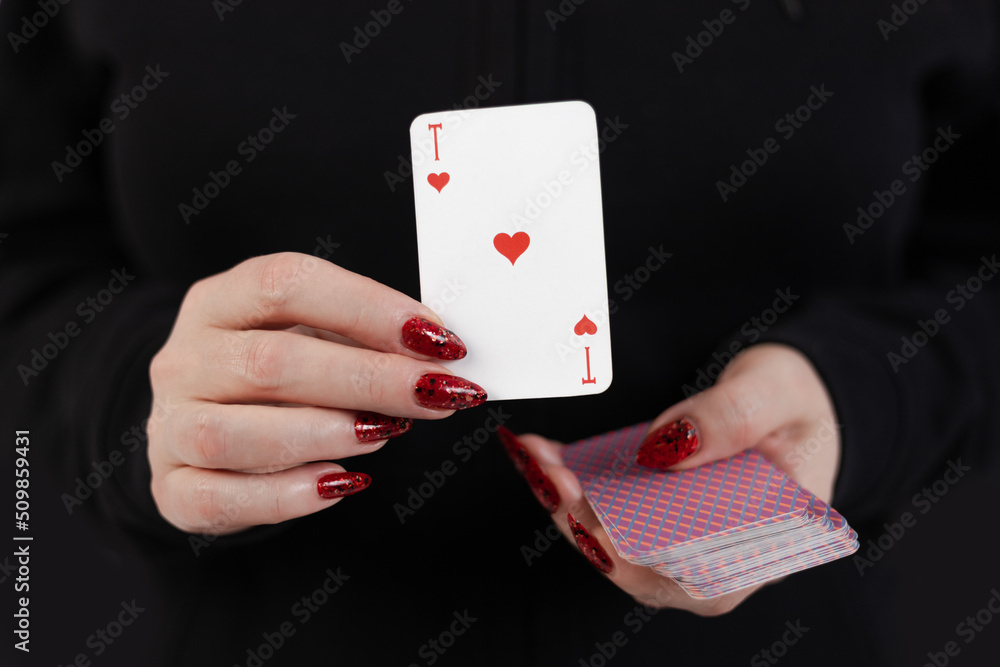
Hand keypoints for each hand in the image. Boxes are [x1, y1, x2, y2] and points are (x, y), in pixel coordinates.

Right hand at [147, 252, 485, 534]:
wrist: (205, 426)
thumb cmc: (277, 375)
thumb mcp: (312, 335)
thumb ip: (363, 338)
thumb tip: (438, 353)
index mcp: (219, 301)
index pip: (285, 284)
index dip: (366, 307)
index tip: (435, 336)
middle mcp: (184, 359)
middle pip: (270, 363)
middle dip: (368, 378)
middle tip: (435, 392)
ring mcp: (169, 426)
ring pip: (229, 434)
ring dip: (322, 434)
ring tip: (384, 434)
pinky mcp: (173, 489)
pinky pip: (216, 498)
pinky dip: (285, 496)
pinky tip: (340, 483)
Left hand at [504, 343, 839, 615]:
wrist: (791, 399)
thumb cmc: (795, 406)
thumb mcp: (775, 395)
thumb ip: (730, 419)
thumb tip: (662, 450)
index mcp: (766, 549)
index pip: (696, 578)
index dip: (638, 559)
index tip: (592, 522)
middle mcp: (720, 561)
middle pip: (641, 564)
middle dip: (585, 522)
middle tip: (549, 476)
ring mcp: (684, 544)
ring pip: (615, 544)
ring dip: (569, 504)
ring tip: (537, 459)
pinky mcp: (657, 520)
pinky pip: (609, 514)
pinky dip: (574, 488)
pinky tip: (545, 455)